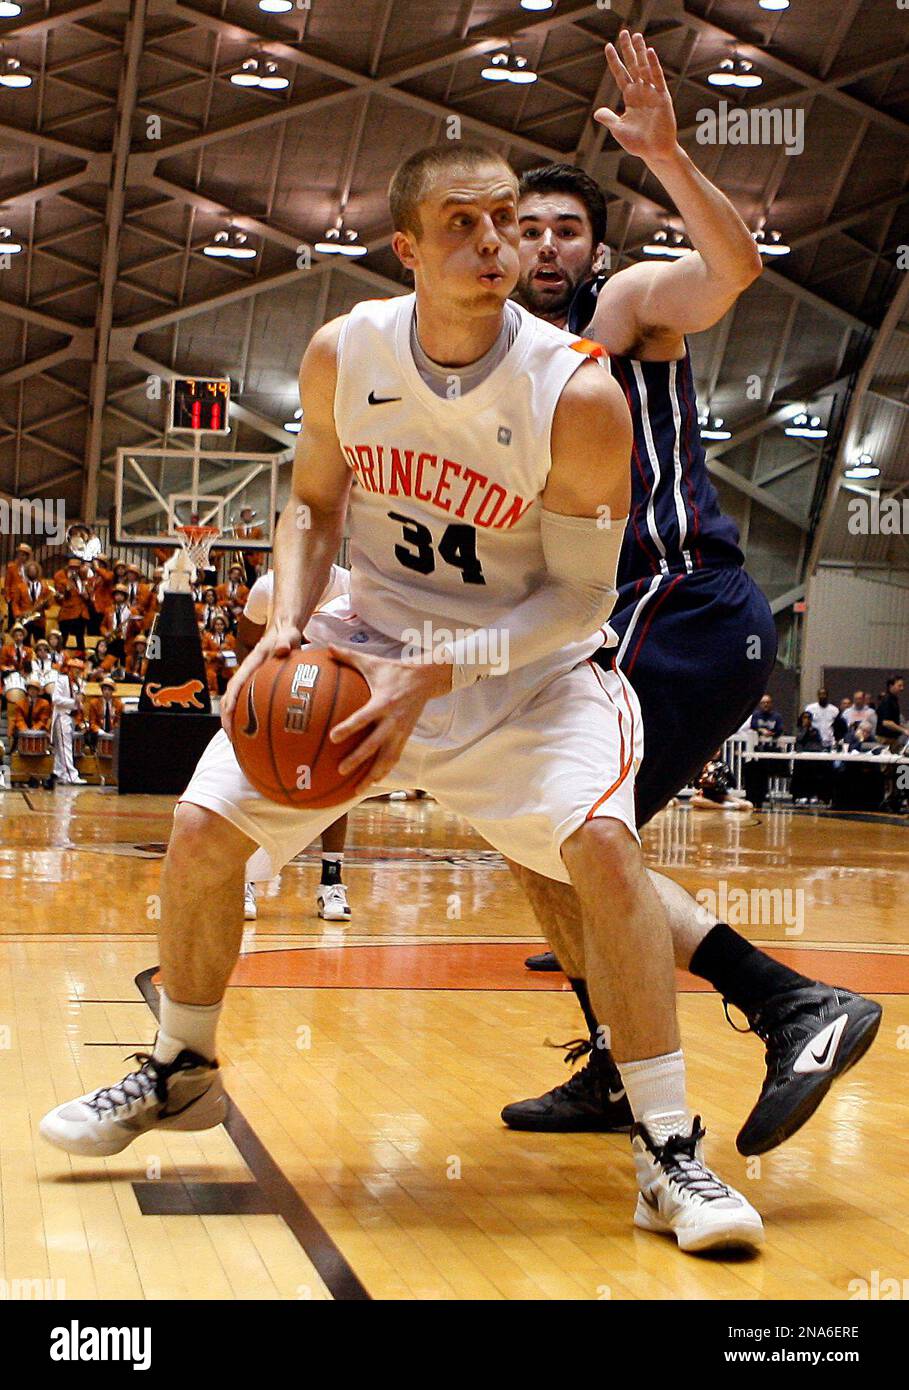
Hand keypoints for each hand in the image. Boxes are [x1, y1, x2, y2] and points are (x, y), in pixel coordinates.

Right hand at [220, 619, 302, 736]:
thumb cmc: (286, 634)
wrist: (284, 631)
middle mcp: (247, 675)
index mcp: (251, 664)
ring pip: (238, 704)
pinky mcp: (258, 687)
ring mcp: (251, 682)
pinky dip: (253, 719)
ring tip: (243, 744)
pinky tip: (265, 735)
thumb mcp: (288, 635)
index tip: (228, 717)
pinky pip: (252, 705)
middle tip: (233, 740)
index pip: (235, 684)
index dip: (230, 701)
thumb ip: (285, 641)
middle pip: (231, 699)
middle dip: (228, 719)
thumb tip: (283, 649)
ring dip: (237, 722)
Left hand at [328, 647, 451, 794]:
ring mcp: (401, 732)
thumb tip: (326, 647)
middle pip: (374, 745)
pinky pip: (393, 758)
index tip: (333, 738)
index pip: (364, 718)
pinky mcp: (405, 737)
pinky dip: (383, 772)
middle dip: (358, 759)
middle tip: (340, 770)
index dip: (349, 728)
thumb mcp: (373, 662)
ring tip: (356, 790)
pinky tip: (370, 784)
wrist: (427, 679)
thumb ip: (348, 656)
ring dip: (372, 775)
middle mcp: (393, 720)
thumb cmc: (394, 670)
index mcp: (383, 702)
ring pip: (386, 759)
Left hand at [594, 30, 677, 163]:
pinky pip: (657, 78)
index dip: (615, 61)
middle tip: (624, 32)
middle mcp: (641, 92)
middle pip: (633, 66)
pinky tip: (649, 52)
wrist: (654, 152)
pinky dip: (653, 65)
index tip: (608, 47)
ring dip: (641, 52)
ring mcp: (652, 93)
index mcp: (631, 98)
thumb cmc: (638, 143)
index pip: (621, 75)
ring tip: (637, 36)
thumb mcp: (618, 129)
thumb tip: (597, 112)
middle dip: (628, 50)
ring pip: (645, 68)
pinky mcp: (662, 97)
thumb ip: (609, 118)